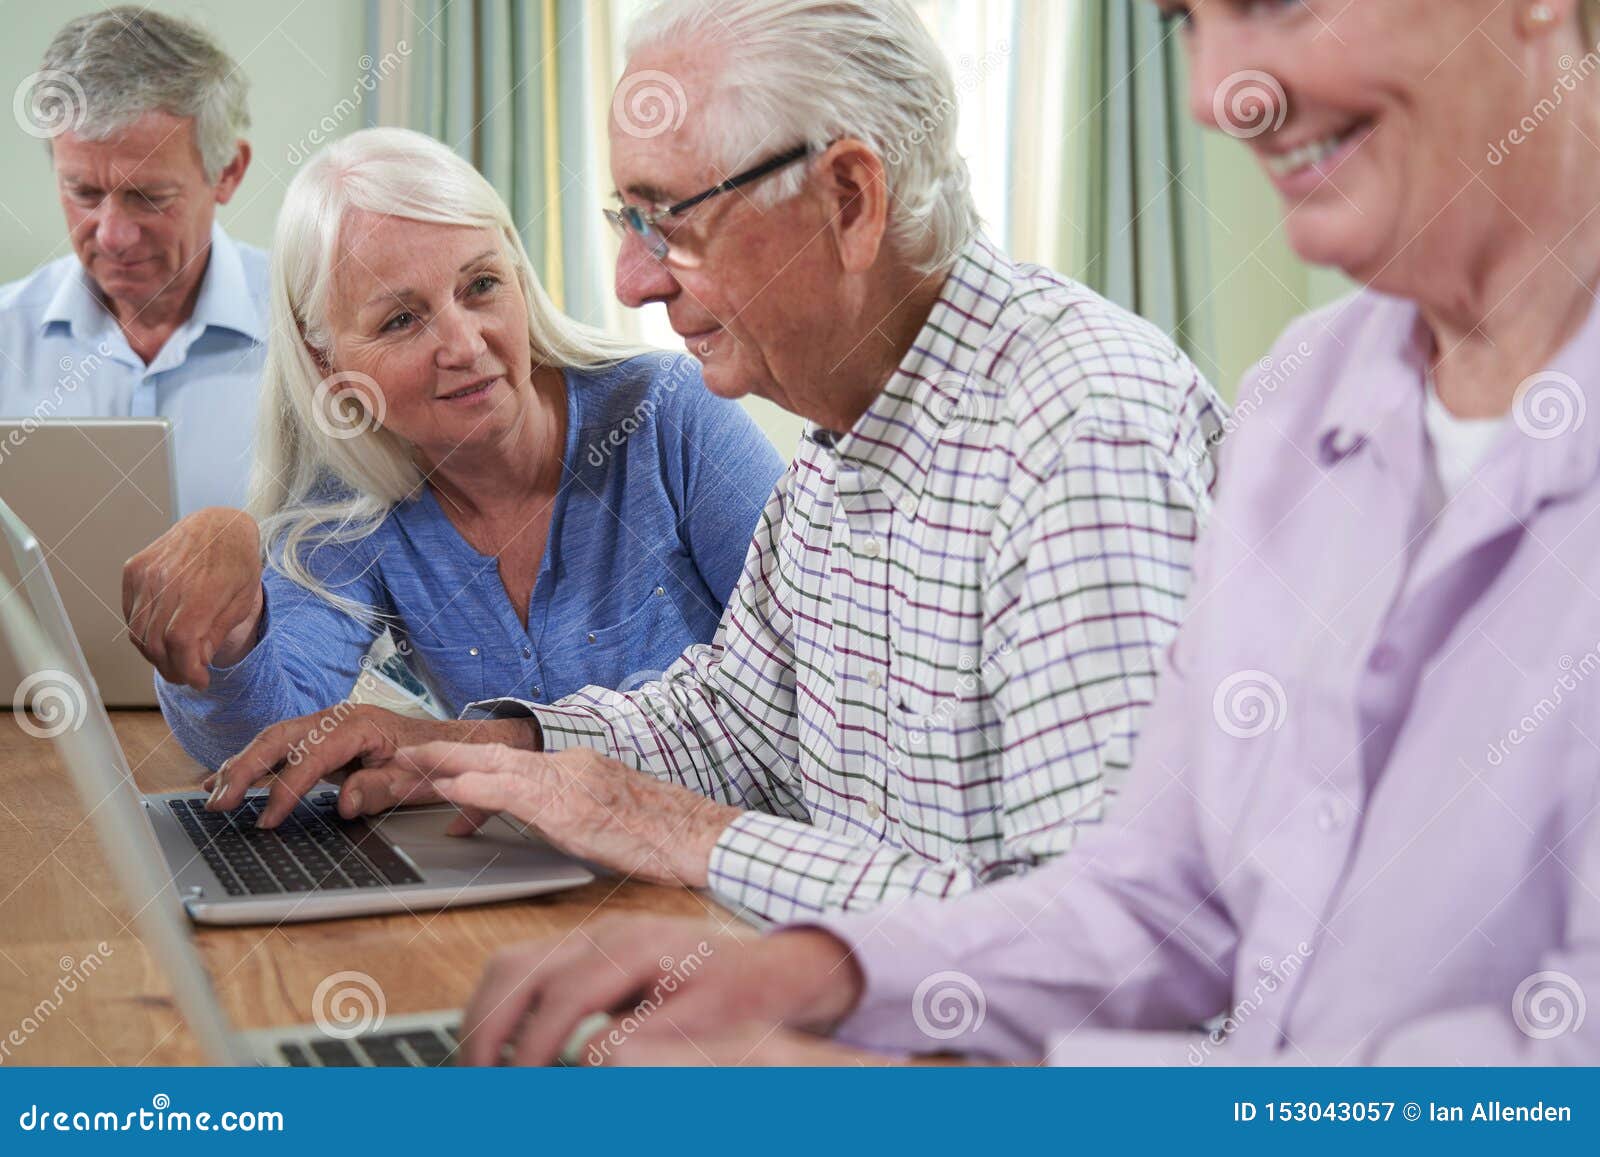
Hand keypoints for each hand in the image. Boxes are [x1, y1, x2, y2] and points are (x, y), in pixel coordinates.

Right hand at [123, 507, 263, 689]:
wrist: (218, 525)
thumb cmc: (237, 562)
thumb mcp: (242, 600)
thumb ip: (216, 633)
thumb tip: (195, 663)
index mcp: (201, 588)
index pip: (181, 642)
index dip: (187, 669)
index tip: (199, 681)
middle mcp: (168, 580)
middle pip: (156, 642)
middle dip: (172, 668)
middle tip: (187, 676)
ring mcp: (146, 573)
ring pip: (138, 632)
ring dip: (155, 655)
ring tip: (176, 660)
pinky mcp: (133, 570)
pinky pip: (130, 614)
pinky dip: (143, 633)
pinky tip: (162, 637)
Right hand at [205, 704, 538, 828]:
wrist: (448, 743)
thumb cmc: (433, 760)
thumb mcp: (415, 779)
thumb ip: (380, 788)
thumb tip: (344, 801)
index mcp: (357, 725)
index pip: (310, 759)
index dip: (285, 791)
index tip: (267, 821)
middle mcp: (335, 718)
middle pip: (278, 740)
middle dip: (244, 771)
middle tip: (218, 804)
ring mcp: (324, 724)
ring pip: (272, 740)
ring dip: (239, 766)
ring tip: (208, 794)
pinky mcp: (319, 736)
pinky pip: (278, 747)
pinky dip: (250, 763)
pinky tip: (225, 779)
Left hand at [382, 741, 740, 885]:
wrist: (701, 836)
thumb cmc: (663, 835)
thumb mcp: (606, 818)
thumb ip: (568, 813)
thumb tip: (540, 821)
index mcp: (575, 769)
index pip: (510, 762)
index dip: (467, 762)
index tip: (433, 769)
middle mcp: (568, 767)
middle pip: (493, 754)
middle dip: (444, 755)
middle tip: (401, 756)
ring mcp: (569, 784)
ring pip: (495, 767)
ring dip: (447, 766)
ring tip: (408, 767)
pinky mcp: (572, 807)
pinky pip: (515, 793)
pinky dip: (479, 789)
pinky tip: (452, 791)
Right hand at [457, 915, 864, 1065]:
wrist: (770, 968)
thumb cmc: (742, 995)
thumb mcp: (703, 1026)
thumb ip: (643, 1043)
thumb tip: (582, 1061)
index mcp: (635, 946)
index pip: (561, 994)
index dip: (530, 1047)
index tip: (515, 1088)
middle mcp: (604, 932)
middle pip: (516, 968)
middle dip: (486, 1029)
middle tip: (477, 1082)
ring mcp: (592, 936)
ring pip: (512, 964)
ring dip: (486, 1016)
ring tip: (479, 1069)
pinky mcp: (587, 951)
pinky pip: (528, 968)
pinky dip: (505, 1007)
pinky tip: (504, 1048)